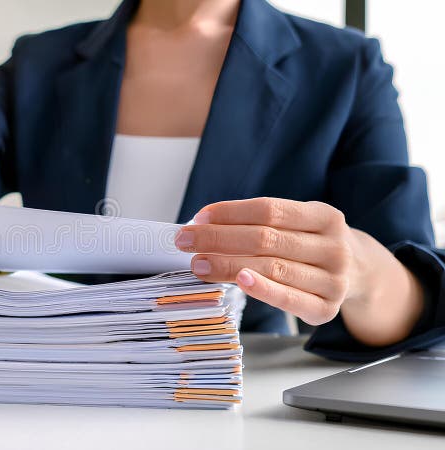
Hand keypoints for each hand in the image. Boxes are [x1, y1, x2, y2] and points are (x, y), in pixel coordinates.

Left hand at [175, 197, 357, 325]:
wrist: (359, 274)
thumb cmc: (311, 245)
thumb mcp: (299, 224)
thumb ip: (260, 223)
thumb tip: (202, 226)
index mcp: (325, 216)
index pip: (269, 210)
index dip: (230, 213)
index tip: (197, 218)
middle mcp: (334, 247)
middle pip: (266, 239)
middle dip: (218, 239)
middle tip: (185, 241)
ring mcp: (334, 280)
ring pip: (272, 268)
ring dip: (228, 265)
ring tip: (198, 263)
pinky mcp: (326, 310)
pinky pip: (287, 299)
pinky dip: (262, 290)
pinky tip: (238, 282)